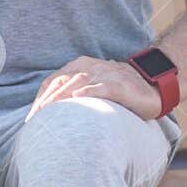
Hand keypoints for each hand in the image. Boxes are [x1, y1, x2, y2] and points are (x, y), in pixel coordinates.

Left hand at [28, 56, 161, 121]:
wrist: (154, 86)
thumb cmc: (119, 92)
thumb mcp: (93, 89)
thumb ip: (74, 95)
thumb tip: (51, 116)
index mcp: (80, 66)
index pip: (53, 81)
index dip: (40, 98)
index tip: (31, 118)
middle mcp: (91, 67)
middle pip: (61, 82)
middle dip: (46, 102)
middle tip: (36, 120)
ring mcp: (107, 74)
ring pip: (78, 83)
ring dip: (61, 98)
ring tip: (48, 113)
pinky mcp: (122, 84)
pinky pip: (104, 87)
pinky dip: (90, 91)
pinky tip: (78, 97)